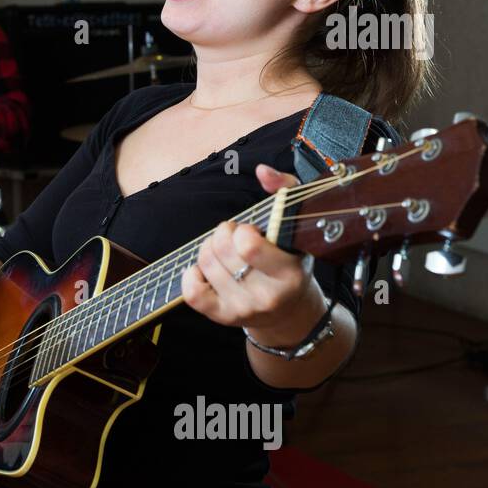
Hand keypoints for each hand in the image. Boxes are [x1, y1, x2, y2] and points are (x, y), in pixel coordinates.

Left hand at [180, 163, 326, 336]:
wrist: (287, 310)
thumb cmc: (289, 259)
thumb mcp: (297, 225)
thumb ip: (285, 190)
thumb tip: (263, 171)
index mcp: (289, 273)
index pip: (248, 246)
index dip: (242, 230)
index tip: (251, 231)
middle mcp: (266, 296)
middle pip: (221, 249)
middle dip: (224, 233)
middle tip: (235, 237)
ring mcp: (242, 309)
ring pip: (205, 263)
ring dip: (210, 248)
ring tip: (226, 251)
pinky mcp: (222, 317)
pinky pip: (191, 291)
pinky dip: (192, 273)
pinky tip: (208, 269)